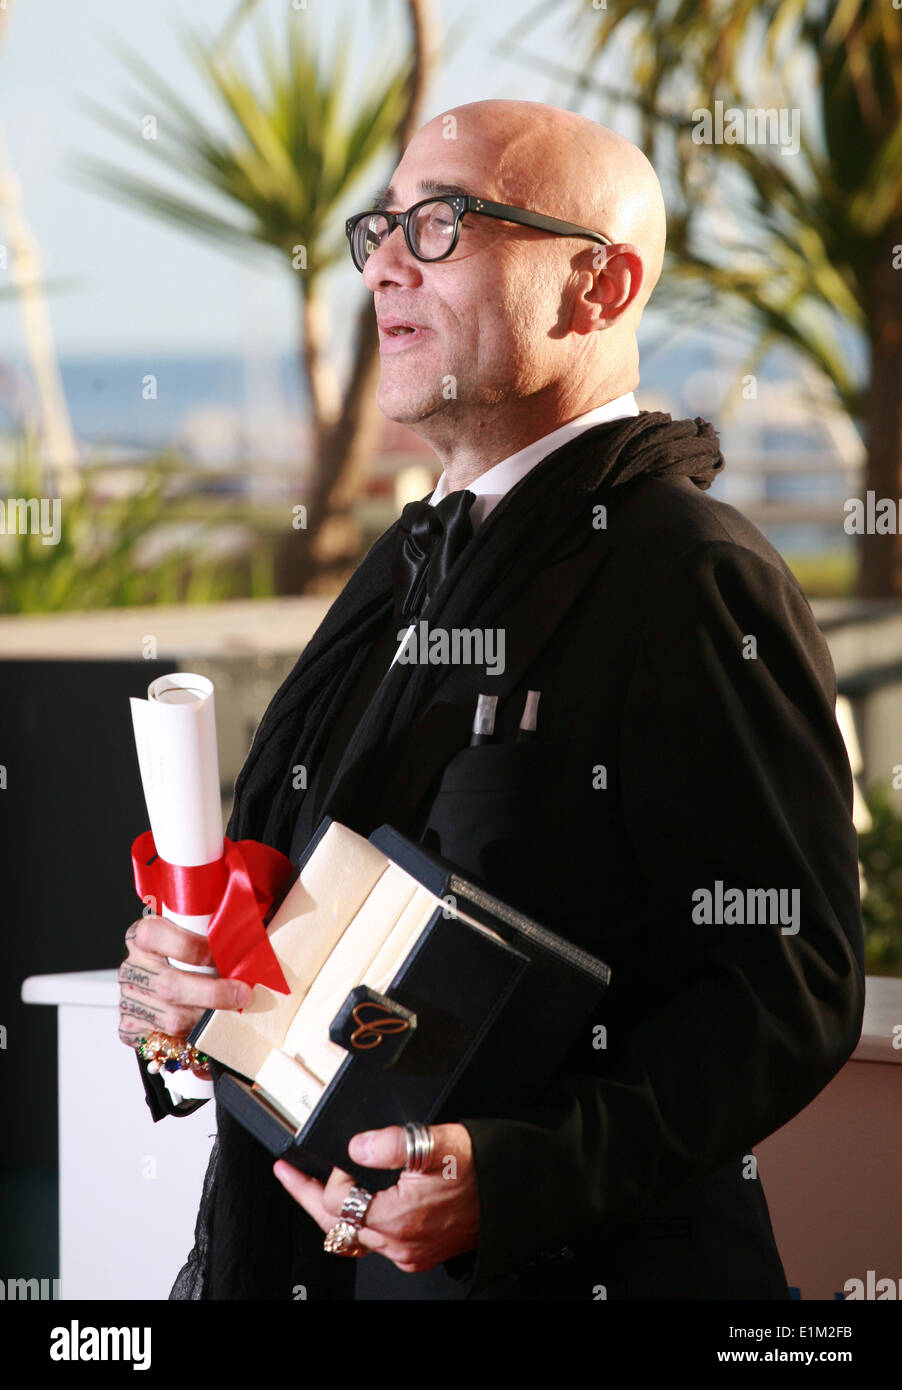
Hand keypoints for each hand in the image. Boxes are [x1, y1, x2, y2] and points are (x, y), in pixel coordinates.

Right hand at [118, 914, 252, 1072]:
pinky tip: (208, 1028)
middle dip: (213, 993)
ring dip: (207, 1019)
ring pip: (171, 1019)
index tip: (224, 955)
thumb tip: (260, 931)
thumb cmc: (190, 955)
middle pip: (169, 986)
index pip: (157, 936)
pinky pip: (166, 1040)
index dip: (193, 946)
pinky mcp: (131, 1029)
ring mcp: (130, 1000)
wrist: (162, 981)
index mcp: (144, 936)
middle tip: (242, 994)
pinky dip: (192, 1038)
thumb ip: (219, 930)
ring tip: (231, 1013)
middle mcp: (133, 968)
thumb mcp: (198, 933)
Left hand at [273, 1123, 479, 1273]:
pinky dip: (355, 1223)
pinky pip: (373, 1242)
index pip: (336, 1203)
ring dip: (328, 1212)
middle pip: (333, 1225)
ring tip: (308, 1187)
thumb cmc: (482, 1167)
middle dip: (306, 1196)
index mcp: (397, 1219)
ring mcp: (408, 1253)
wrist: (515, 1192)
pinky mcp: (418, 1253)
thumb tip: (356, 1146)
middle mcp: (398, 1244)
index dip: (332, 1175)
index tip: (343, 1153)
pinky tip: (351, 1205)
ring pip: (351, 1237)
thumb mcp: (437, 1142)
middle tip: (286, 1172)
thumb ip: (391, 1143)